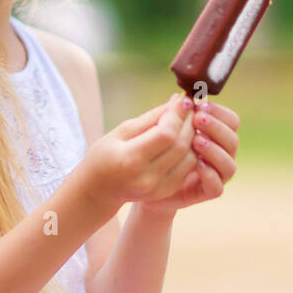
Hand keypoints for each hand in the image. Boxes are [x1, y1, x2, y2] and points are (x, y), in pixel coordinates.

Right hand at [79, 92, 204, 215]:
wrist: (99, 189)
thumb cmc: (104, 154)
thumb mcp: (121, 131)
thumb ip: (150, 118)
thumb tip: (176, 102)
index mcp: (130, 159)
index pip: (165, 135)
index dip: (178, 115)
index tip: (184, 100)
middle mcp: (146, 177)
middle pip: (180, 146)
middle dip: (189, 123)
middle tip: (191, 107)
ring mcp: (158, 188)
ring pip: (189, 159)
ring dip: (194, 137)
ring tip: (190, 121)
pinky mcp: (165, 192)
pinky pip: (187, 169)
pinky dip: (190, 152)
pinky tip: (187, 138)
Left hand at [136, 97, 239, 216]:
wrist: (146, 181)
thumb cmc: (158, 149)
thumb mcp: (164, 130)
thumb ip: (175, 116)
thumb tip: (179, 97)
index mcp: (216, 136)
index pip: (231, 121)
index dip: (219, 112)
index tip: (200, 104)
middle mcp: (221, 155)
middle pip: (233, 140)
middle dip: (216, 128)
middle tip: (198, 120)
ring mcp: (216, 176)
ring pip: (229, 165)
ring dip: (215, 150)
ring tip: (197, 141)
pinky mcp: (206, 193)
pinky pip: (217, 188)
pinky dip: (210, 175)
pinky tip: (197, 164)